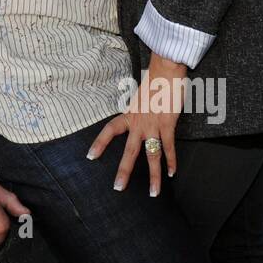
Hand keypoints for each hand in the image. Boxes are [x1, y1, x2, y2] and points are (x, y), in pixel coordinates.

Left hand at [87, 54, 186, 196]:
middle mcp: (138, 122)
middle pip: (129, 150)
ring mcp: (153, 125)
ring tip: (153, 192)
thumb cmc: (154, 81)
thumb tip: (139, 118)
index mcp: (129, 114)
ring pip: (151, 155)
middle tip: (118, 187)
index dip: (100, 143)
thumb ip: (138, 110)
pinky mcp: (167, 124)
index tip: (90, 156)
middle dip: (124, 170)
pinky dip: (171, 161)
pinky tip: (171, 173)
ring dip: (153, 175)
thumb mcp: (139, 97)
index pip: (110, 129)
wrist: (165, 70)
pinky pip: (168, 147)